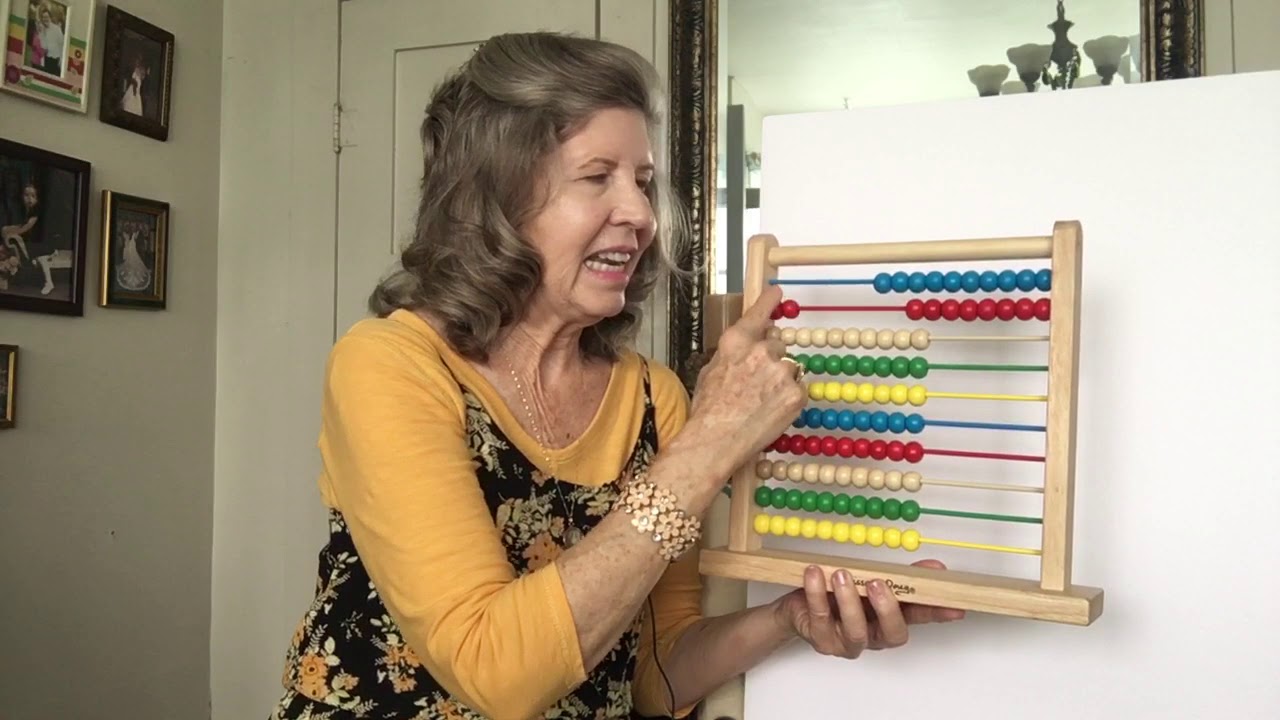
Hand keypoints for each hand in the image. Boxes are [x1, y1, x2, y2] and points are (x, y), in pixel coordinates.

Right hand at [681, 285, 806, 479]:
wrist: (715, 442)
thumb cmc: (707, 412)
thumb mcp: (711, 372)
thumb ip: (733, 354)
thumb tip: (745, 349)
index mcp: (736, 342)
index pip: (758, 313)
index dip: (769, 301)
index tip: (777, 292)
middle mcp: (761, 351)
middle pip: (778, 344)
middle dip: (772, 359)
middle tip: (758, 383)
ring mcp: (781, 372)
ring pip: (790, 368)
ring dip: (781, 380)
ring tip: (761, 402)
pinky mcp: (796, 393)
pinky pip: (799, 389)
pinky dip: (790, 399)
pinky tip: (771, 411)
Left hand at [773, 561, 964, 657]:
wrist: (797, 607)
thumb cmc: (837, 594)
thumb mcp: (868, 580)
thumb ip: (900, 575)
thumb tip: (934, 567)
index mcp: (888, 620)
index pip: (919, 618)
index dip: (936, 614)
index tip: (954, 606)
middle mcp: (872, 636)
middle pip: (891, 634)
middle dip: (887, 609)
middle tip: (877, 582)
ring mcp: (846, 642)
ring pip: (855, 630)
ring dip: (849, 600)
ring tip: (841, 574)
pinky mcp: (820, 640)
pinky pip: (820, 618)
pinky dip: (816, 593)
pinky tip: (815, 574)